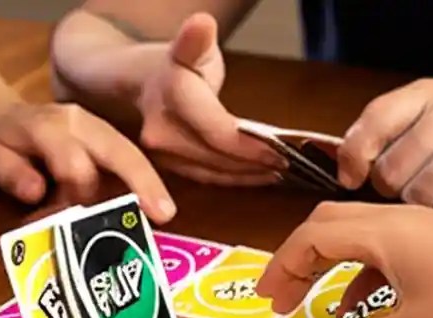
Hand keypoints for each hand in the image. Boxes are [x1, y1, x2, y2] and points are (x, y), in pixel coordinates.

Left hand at [0, 100, 176, 222]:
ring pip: (129, 153)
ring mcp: (96, 127)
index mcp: (48, 126)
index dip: (78, 194)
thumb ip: (11, 174)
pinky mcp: (105, 137)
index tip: (71, 219)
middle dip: (142, 181)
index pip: (75, 162)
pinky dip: (143, 181)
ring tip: (164, 212)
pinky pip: (127, 158)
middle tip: (163, 214)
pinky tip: (155, 203)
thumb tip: (36, 191)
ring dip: (148, 183)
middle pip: (117, 149)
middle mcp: (78, 121)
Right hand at [134, 13, 280, 185]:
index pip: (218, 132)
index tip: (281, 150)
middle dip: (256, 162)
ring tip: (281, 171)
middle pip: (219, 157)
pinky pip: (208, 178)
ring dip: (249, 174)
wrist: (141, 85)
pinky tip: (259, 175)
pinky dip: (235, 179)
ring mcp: (162, 155)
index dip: (252, 146)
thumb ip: (198, 41)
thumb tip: (201, 24)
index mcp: (172, 97)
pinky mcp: (170, 169)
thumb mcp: (191, 47)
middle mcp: (161, 132)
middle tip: (290, 162)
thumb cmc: (175, 65)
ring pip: (215, 172)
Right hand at [257, 202, 432, 317]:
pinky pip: (375, 249)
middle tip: (280, 296)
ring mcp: (409, 227)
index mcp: (378, 233)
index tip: (268, 297)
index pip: (310, 239)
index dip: (280, 268)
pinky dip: (355, 275)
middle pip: (322, 226)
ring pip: (348, 235)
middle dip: (294, 261)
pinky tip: (359, 309)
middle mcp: (389, 220)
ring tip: (308, 302)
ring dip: (323, 266)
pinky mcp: (426, 239)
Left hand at [338, 79, 432, 211]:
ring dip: (418, 204)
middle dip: (390, 188)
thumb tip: (347, 165)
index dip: (354, 156)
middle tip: (404, 187)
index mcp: (426, 94)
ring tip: (431, 194)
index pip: (374, 122)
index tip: (351, 178)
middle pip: (391, 171)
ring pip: (418, 194)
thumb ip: (393, 126)